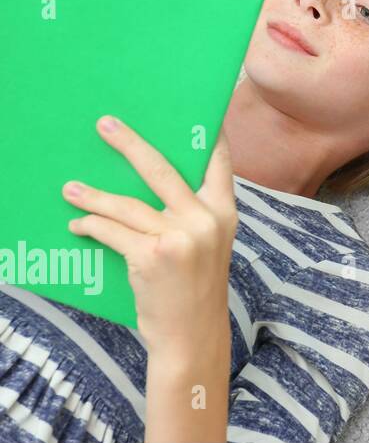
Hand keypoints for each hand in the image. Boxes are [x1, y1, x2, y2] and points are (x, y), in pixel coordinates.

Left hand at [63, 116, 236, 353]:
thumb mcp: (209, 243)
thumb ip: (192, 212)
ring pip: (127, 204)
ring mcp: (180, 237)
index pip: (218, 160)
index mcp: (225, 211)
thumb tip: (151, 182)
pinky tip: (78, 225)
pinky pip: (112, 232)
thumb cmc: (196, 285)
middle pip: (161, 169)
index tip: (195, 109)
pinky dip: (91, 226)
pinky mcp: (152, 257)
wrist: (192, 333)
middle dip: (129, 144)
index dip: (206, 133)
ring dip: (93, 196)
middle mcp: (206, 219)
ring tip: (70, 189)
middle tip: (105, 125)